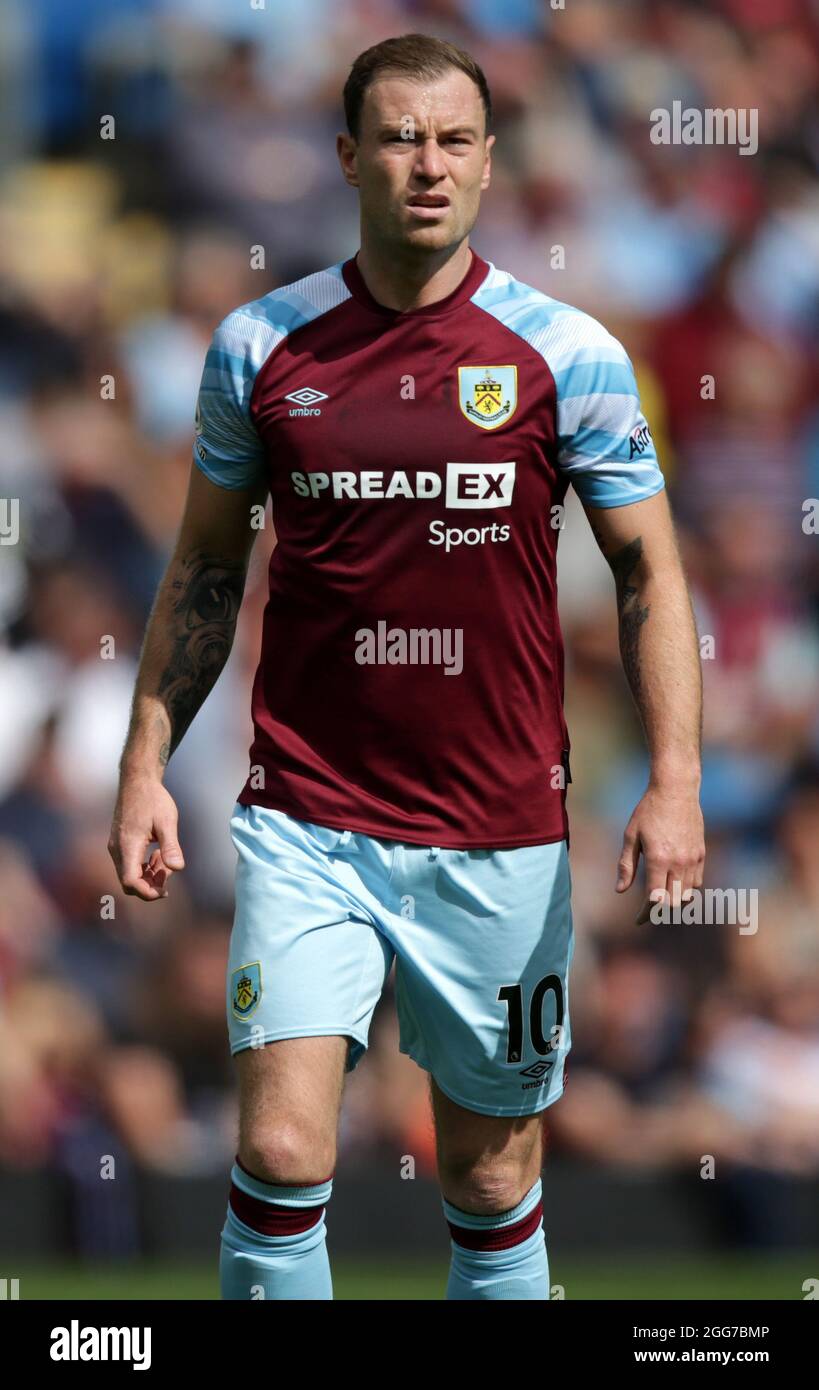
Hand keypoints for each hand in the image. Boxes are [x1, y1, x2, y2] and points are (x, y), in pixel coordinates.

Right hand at [108, 775, 185, 900]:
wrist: (137, 781)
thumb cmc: (153, 799)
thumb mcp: (167, 821)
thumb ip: (171, 846)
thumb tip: (177, 868)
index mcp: (127, 845)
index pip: (131, 881)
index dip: (147, 891)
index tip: (165, 890)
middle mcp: (117, 849)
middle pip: (128, 882)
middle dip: (149, 884)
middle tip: (168, 874)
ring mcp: (116, 847)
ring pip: (129, 874)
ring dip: (147, 875)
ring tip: (165, 861)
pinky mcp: (119, 843)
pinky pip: (129, 865)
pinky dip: (143, 867)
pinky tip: (157, 855)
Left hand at [616, 783, 704, 923]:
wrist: (676, 790)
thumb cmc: (648, 811)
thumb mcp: (631, 836)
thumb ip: (626, 865)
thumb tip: (620, 890)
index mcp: (658, 859)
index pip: (655, 899)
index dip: (646, 914)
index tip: (638, 920)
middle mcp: (679, 863)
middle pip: (673, 902)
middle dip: (659, 910)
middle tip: (647, 910)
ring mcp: (693, 859)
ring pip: (687, 895)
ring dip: (674, 901)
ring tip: (660, 899)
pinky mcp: (701, 854)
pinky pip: (697, 882)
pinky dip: (686, 889)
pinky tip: (674, 885)